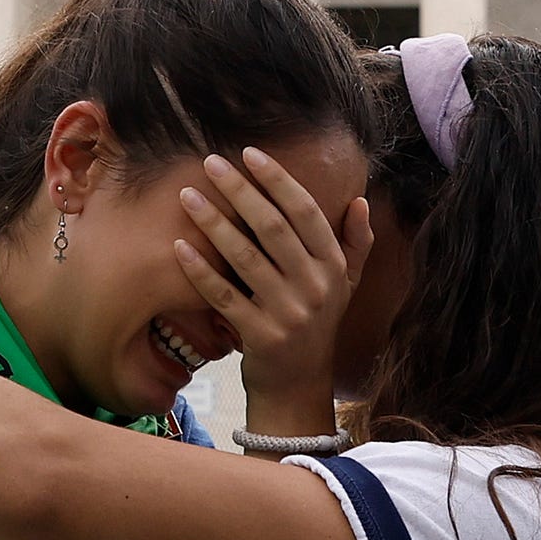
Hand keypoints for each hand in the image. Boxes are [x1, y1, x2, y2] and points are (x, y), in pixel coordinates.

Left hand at [172, 148, 371, 427]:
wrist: (298, 386)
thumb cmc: (317, 325)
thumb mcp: (345, 285)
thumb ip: (355, 243)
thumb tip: (361, 200)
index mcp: (334, 266)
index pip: (306, 212)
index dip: (278, 180)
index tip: (249, 153)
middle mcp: (315, 287)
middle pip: (273, 228)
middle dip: (240, 191)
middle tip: (211, 163)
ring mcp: (288, 313)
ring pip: (245, 258)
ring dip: (214, 223)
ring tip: (187, 195)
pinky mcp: (260, 336)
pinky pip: (224, 296)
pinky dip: (201, 271)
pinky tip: (179, 247)